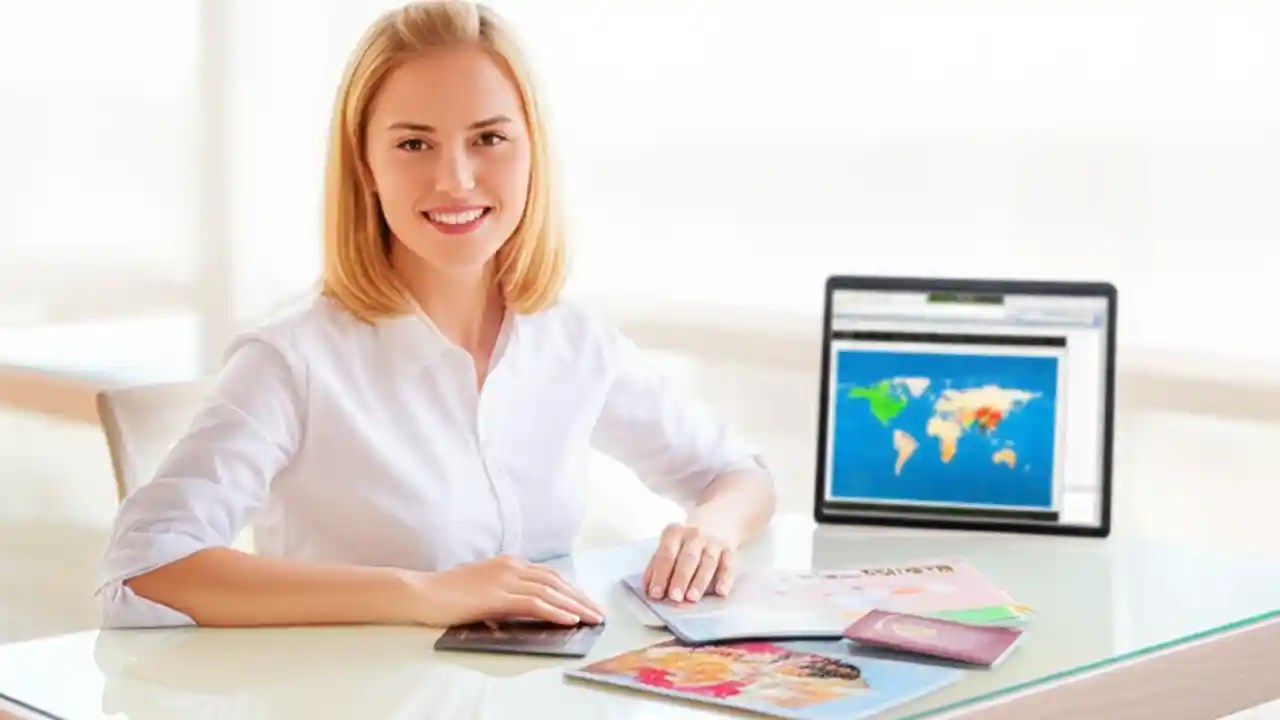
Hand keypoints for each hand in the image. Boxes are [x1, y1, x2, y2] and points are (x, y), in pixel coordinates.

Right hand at [412, 556, 604, 626]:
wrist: (422, 593)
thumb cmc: (449, 594)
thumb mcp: (485, 588)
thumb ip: (508, 595)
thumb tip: (530, 610)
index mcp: (510, 563)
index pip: (550, 575)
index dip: (572, 589)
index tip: (588, 602)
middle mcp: (512, 567)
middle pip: (557, 581)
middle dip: (581, 598)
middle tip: (598, 613)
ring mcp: (504, 579)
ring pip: (550, 591)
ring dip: (575, 606)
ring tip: (592, 618)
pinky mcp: (497, 596)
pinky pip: (534, 603)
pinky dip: (556, 611)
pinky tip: (570, 619)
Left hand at [643, 523, 737, 603]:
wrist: (716, 522)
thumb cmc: (684, 543)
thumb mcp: (668, 547)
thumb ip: (656, 567)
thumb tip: (648, 591)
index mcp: (674, 533)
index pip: (666, 553)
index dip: (660, 574)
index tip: (656, 593)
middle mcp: (695, 535)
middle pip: (688, 557)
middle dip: (680, 578)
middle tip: (674, 597)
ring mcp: (713, 542)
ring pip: (708, 562)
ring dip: (700, 581)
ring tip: (692, 598)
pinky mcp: (729, 551)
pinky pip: (728, 566)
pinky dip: (725, 579)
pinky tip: (721, 592)